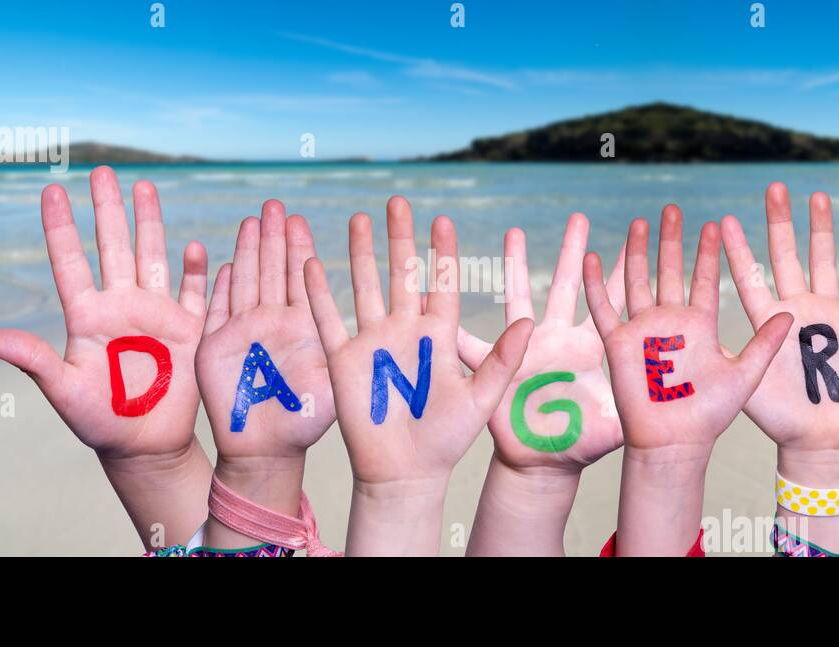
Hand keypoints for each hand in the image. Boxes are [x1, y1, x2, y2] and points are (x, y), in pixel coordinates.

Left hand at [0, 166, 211, 547]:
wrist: (145, 447)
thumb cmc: (99, 422)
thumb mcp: (64, 391)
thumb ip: (34, 361)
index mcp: (88, 317)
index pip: (70, 261)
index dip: (60, 227)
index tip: (51, 191)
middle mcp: (121, 307)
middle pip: (113, 246)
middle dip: (107, 208)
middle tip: (102, 171)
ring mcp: (156, 316)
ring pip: (152, 257)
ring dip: (149, 223)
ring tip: (144, 187)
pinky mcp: (188, 332)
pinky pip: (194, 294)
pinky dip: (197, 271)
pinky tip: (196, 247)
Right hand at [196, 200, 335, 547]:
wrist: (265, 450)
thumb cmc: (306, 424)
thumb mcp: (337, 386)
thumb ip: (350, 357)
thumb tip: (376, 334)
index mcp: (305, 327)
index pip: (303, 278)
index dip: (300, 248)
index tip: (300, 218)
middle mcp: (274, 323)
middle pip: (273, 270)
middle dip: (273, 237)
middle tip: (275, 203)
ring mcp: (244, 332)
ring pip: (246, 281)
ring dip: (248, 251)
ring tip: (252, 220)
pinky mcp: (215, 347)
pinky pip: (215, 309)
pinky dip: (217, 285)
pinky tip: (220, 259)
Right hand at [303, 196, 532, 554]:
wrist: (404, 473)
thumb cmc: (446, 441)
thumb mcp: (481, 398)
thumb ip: (503, 361)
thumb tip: (528, 322)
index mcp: (440, 337)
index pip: (441, 284)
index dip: (441, 253)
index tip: (443, 219)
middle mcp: (406, 332)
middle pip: (402, 274)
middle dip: (400, 238)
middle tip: (398, 201)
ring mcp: (374, 343)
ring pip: (365, 286)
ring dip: (361, 253)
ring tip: (360, 218)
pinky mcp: (344, 361)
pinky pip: (329, 320)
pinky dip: (320, 294)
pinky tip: (311, 264)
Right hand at [457, 214, 625, 472]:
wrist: (544, 463)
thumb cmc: (582, 443)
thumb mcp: (617, 425)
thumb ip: (635, 408)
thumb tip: (666, 402)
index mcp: (590, 348)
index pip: (609, 302)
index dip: (620, 272)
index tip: (633, 238)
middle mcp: (558, 339)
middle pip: (568, 285)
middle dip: (573, 250)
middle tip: (580, 216)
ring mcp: (526, 348)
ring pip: (519, 297)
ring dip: (516, 265)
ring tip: (514, 232)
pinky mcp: (497, 367)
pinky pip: (472, 345)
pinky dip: (456, 328)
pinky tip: (443, 301)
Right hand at [584, 206, 792, 452]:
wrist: (674, 442)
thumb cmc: (710, 415)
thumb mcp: (746, 375)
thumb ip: (764, 343)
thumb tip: (790, 314)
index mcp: (700, 325)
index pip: (703, 279)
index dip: (707, 253)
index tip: (713, 223)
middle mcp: (670, 322)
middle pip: (668, 271)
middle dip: (670, 240)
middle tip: (671, 209)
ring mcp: (643, 330)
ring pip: (637, 281)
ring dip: (636, 252)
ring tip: (639, 223)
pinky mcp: (619, 343)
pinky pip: (605, 309)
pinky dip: (598, 284)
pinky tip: (594, 258)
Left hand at [721, 182, 838, 551]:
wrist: (818, 440)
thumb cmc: (780, 418)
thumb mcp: (742, 382)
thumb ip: (723, 353)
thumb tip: (687, 330)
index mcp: (763, 320)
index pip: (746, 276)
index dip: (734, 250)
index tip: (720, 221)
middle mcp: (794, 310)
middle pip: (784, 257)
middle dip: (778, 222)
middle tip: (772, 187)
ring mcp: (828, 315)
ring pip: (824, 261)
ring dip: (821, 230)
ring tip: (816, 196)